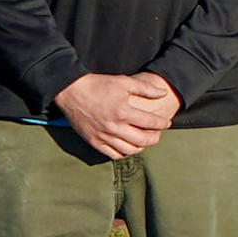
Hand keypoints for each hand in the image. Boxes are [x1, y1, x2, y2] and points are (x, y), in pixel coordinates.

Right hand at [54, 68, 180, 160]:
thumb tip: (163, 93)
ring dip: (141, 147)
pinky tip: (128, 146)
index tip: (166, 123)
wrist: (71, 91)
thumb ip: (145, 88)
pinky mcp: (94, 141)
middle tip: (158, 134)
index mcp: (123, 111)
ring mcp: (103, 136)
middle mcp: (114, 126)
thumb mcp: (123, 82)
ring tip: (144, 140)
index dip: (162, 123)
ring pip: (129, 150)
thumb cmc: (98, 85)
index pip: (150, 122)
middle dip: (155, 138)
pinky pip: (113, 154)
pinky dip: (124, 153)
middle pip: (142, 140)